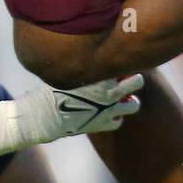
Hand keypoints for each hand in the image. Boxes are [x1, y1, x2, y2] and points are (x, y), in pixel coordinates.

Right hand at [17, 73, 143, 144]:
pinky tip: (105, 114)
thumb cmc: (51, 89)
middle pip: (137, 82)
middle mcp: (110, 92)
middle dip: (133, 80)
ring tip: (122, 100)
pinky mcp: (102, 125)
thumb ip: (84, 66)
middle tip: (126, 79)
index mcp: (102, 74)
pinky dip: (114, 118)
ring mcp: (109, 110)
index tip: (118, 61)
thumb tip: (90, 57)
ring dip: (129, 102)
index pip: (124, 63)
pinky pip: (117, 122)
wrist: (45, 115)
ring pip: (133, 105)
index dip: (123, 61)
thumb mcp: (67, 70)